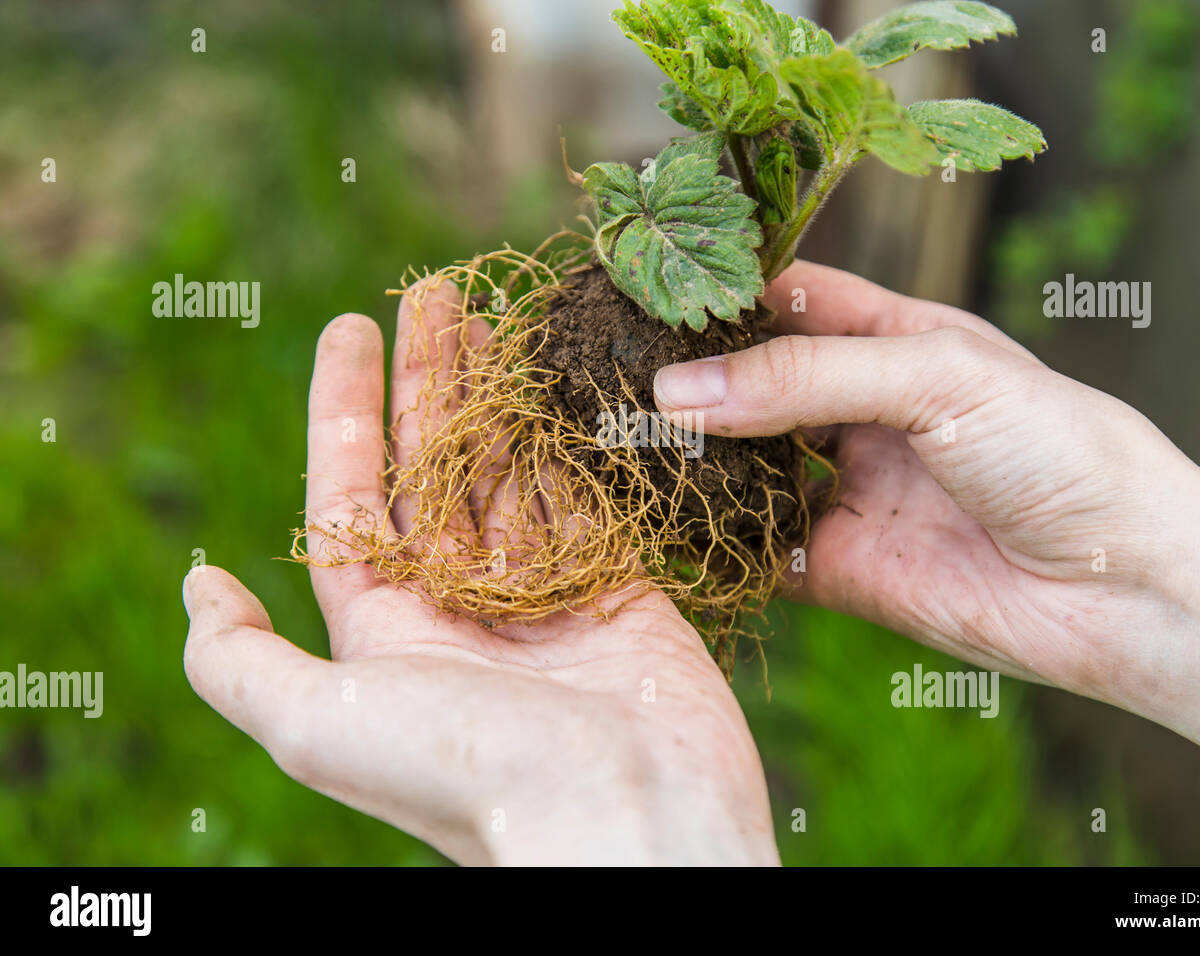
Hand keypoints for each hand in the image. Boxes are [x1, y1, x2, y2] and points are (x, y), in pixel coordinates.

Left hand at [183, 280, 778, 865]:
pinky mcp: (620, 589)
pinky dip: (574, 437)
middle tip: (437, 289)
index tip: (350, 326)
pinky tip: (565, 380)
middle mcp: (463, 606)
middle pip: (437, 466)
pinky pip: (588, 496)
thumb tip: (196, 585)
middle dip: (430, 379)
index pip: (353, 493)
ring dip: (499, 393)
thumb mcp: (318, 725)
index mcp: (389, 629)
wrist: (625, 817)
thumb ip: (238, 661)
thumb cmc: (469, 770)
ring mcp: (546, 594)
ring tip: (495, 313)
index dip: (344, 409)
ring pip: (512, 470)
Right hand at [653, 260, 1199, 801]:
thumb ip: (806, 378)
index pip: (789, 299)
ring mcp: (848, 489)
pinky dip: (713, 537)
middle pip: (755, 383)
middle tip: (607, 372)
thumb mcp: (936, 376)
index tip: (642, 292)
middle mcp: (864, 411)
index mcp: (896, 340)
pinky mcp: (839, 566)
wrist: (1122, 587)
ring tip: (618, 439)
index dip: (720, 293)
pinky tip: (664, 517)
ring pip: (746, 465)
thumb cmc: (1059, 449)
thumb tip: (675, 389)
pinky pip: (757, 547)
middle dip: (690, 379)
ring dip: (693, 457)